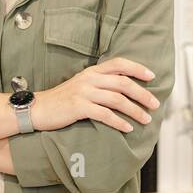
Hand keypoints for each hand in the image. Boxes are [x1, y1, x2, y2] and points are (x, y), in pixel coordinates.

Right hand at [31, 56, 159, 133]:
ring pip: (117, 99)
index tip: (151, 76)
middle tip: (155, 104)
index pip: (119, 64)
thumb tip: (123, 91)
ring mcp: (83, 92)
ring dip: (135, 110)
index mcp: (91, 72)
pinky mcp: (78, 107)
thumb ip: (99, 84)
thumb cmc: (61, 101)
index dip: (137, 68)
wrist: (37, 109)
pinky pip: (105, 114)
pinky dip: (119, 122)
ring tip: (146, 119)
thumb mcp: (80, 86)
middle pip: (123, 83)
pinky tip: (127, 128)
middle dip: (142, 93)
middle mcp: (89, 79)